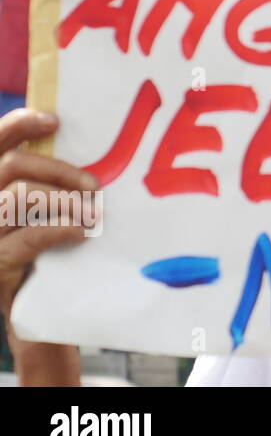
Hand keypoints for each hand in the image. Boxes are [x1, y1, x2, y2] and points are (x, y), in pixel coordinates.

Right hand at [0, 109, 97, 324]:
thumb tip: (78, 147)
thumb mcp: (36, 213)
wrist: (32, 314)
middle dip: (58, 170)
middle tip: (94, 187)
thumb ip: (44, 183)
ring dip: (66, 201)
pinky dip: (61, 229)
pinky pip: (29, 236)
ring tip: (93, 212)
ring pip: (20, 198)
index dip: (18, 123)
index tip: (55, 120)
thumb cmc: (40, 253)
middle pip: (10, 165)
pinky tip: (81, 233)